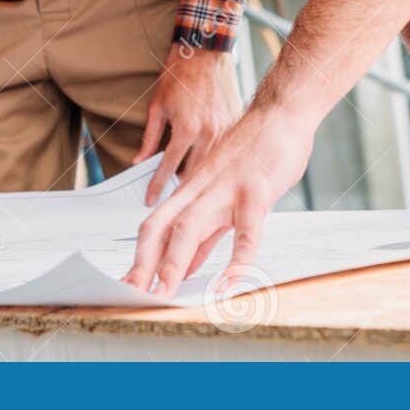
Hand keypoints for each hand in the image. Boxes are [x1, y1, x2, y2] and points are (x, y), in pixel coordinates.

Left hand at [125, 104, 315, 297]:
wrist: (279, 114)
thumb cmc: (252, 153)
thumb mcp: (221, 192)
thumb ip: (205, 231)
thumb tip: (185, 265)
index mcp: (190, 191)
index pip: (154, 226)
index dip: (139, 257)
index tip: (130, 286)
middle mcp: (200, 190)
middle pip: (161, 227)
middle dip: (145, 264)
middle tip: (135, 296)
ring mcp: (226, 190)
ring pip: (191, 227)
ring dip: (174, 262)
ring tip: (166, 293)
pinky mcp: (255, 193)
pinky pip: (246, 231)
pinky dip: (236, 259)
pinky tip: (229, 282)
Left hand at [133, 44, 241, 204]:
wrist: (202, 54)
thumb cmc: (178, 76)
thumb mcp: (157, 107)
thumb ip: (149, 138)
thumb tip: (139, 160)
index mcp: (187, 129)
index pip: (168, 167)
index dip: (157, 186)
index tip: (151, 198)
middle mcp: (208, 133)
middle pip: (194, 173)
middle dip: (181, 190)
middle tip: (170, 203)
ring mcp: (223, 130)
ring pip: (212, 166)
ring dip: (200, 179)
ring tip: (190, 194)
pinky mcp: (233, 125)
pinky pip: (223, 151)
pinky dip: (214, 162)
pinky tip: (209, 171)